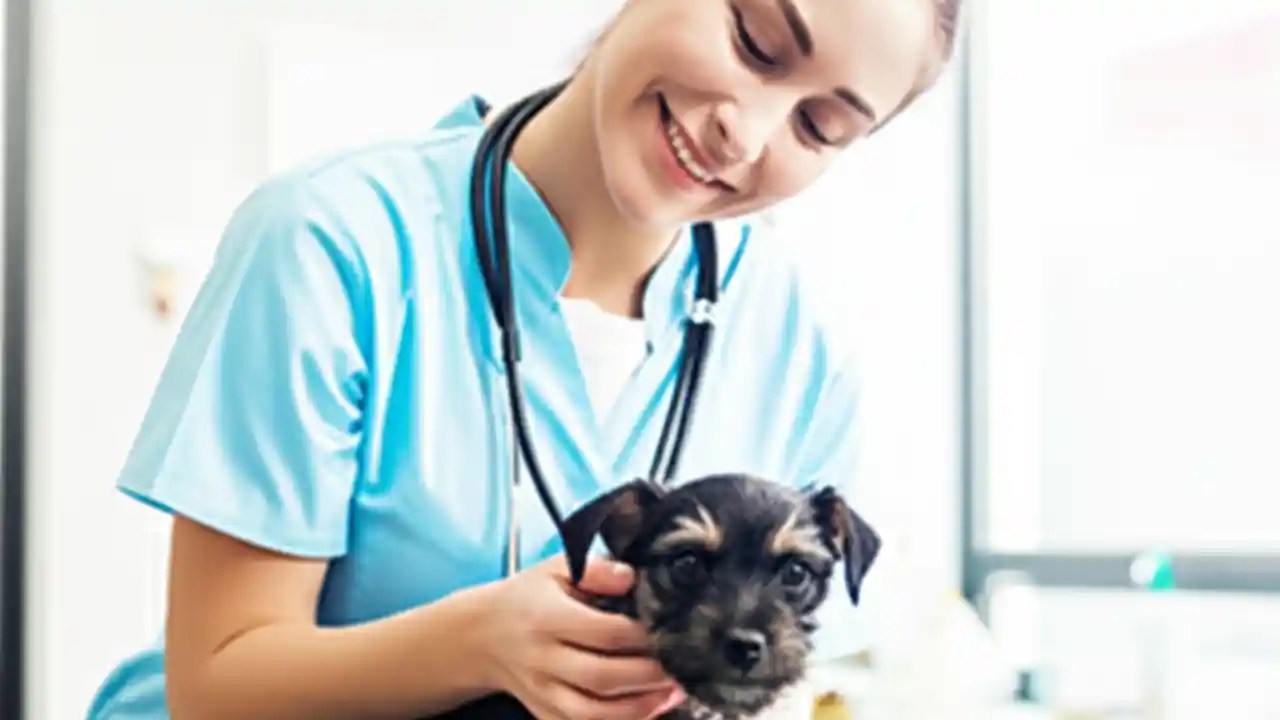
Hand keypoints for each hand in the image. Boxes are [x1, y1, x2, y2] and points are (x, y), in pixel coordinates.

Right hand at [474, 555, 685, 719]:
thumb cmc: (528, 597)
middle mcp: (543, 660)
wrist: (483, 635)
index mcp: (547, 619)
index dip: (643, 634)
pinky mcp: (544, 713)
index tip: (669, 630)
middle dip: (648, 676)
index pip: (605, 632)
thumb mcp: (556, 568)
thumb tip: (633, 577)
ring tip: (670, 694)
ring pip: (593, 713)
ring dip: (638, 708)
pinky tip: (644, 710)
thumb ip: (597, 570)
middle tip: (679, 667)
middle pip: (602, 677)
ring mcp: (542, 692)